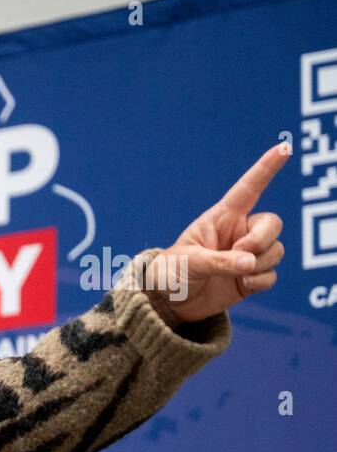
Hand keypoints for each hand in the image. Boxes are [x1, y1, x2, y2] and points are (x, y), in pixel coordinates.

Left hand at [146, 143, 288, 325]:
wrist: (168, 303)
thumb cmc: (172, 273)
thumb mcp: (190, 263)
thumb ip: (221, 261)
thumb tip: (251, 263)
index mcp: (221, 218)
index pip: (248, 188)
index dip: (266, 168)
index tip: (284, 148)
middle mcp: (239, 232)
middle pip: (272, 224)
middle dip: (263, 239)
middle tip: (242, 252)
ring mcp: (247, 255)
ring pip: (276, 251)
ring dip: (260, 264)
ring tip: (236, 274)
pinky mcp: (252, 276)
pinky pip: (272, 274)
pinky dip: (260, 280)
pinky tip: (243, 284)